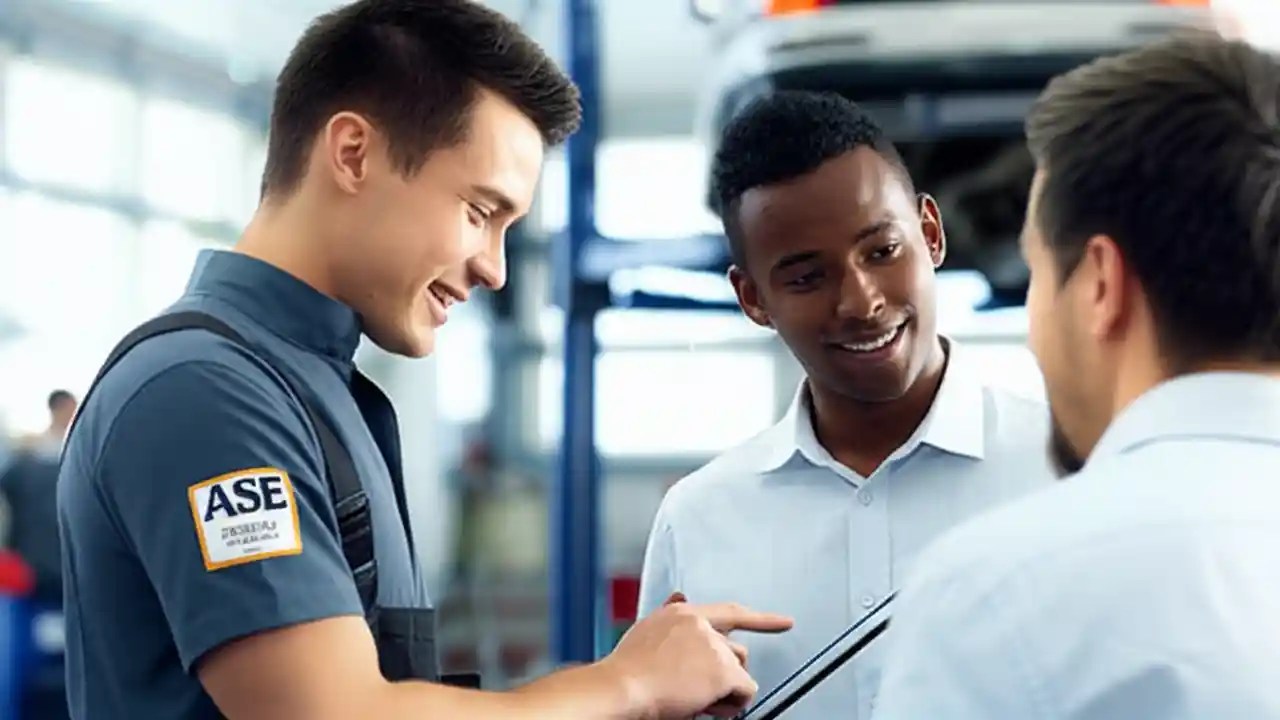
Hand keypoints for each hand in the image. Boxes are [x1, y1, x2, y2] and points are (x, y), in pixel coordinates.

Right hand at [603, 598, 792, 719]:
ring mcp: (714, 647)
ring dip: (723, 690)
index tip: (785, 622)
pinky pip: (745, 692)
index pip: (731, 612)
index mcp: (681, 614)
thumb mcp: (648, 633)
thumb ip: (670, 618)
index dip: (761, 619)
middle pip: (737, 651)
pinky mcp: (723, 670)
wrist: (622, 688)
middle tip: (699, 692)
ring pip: (739, 673)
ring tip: (693, 698)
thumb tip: (679, 598)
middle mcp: (701, 624)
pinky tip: (704, 705)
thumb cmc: (627, 671)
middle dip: (726, 673)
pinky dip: (730, 705)